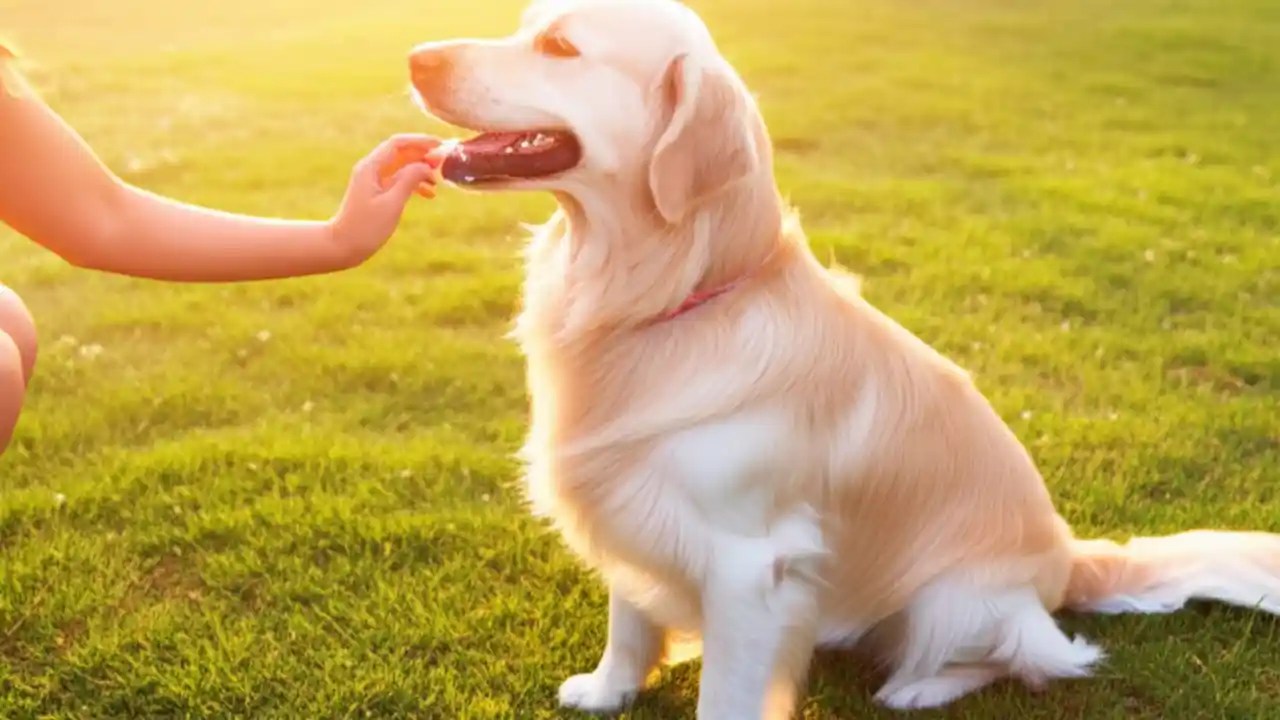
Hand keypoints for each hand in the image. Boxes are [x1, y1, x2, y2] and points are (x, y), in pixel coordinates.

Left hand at [328, 134, 444, 266]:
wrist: (342, 246)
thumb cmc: (365, 227)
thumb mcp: (391, 204)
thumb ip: (409, 181)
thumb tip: (426, 165)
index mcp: (371, 167)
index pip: (398, 144)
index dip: (420, 141)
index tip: (440, 145)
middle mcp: (371, 169)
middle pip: (401, 153)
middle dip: (423, 155)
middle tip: (445, 164)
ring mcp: (374, 180)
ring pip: (402, 167)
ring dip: (420, 170)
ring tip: (438, 181)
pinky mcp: (377, 192)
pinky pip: (399, 180)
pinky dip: (414, 183)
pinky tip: (429, 194)